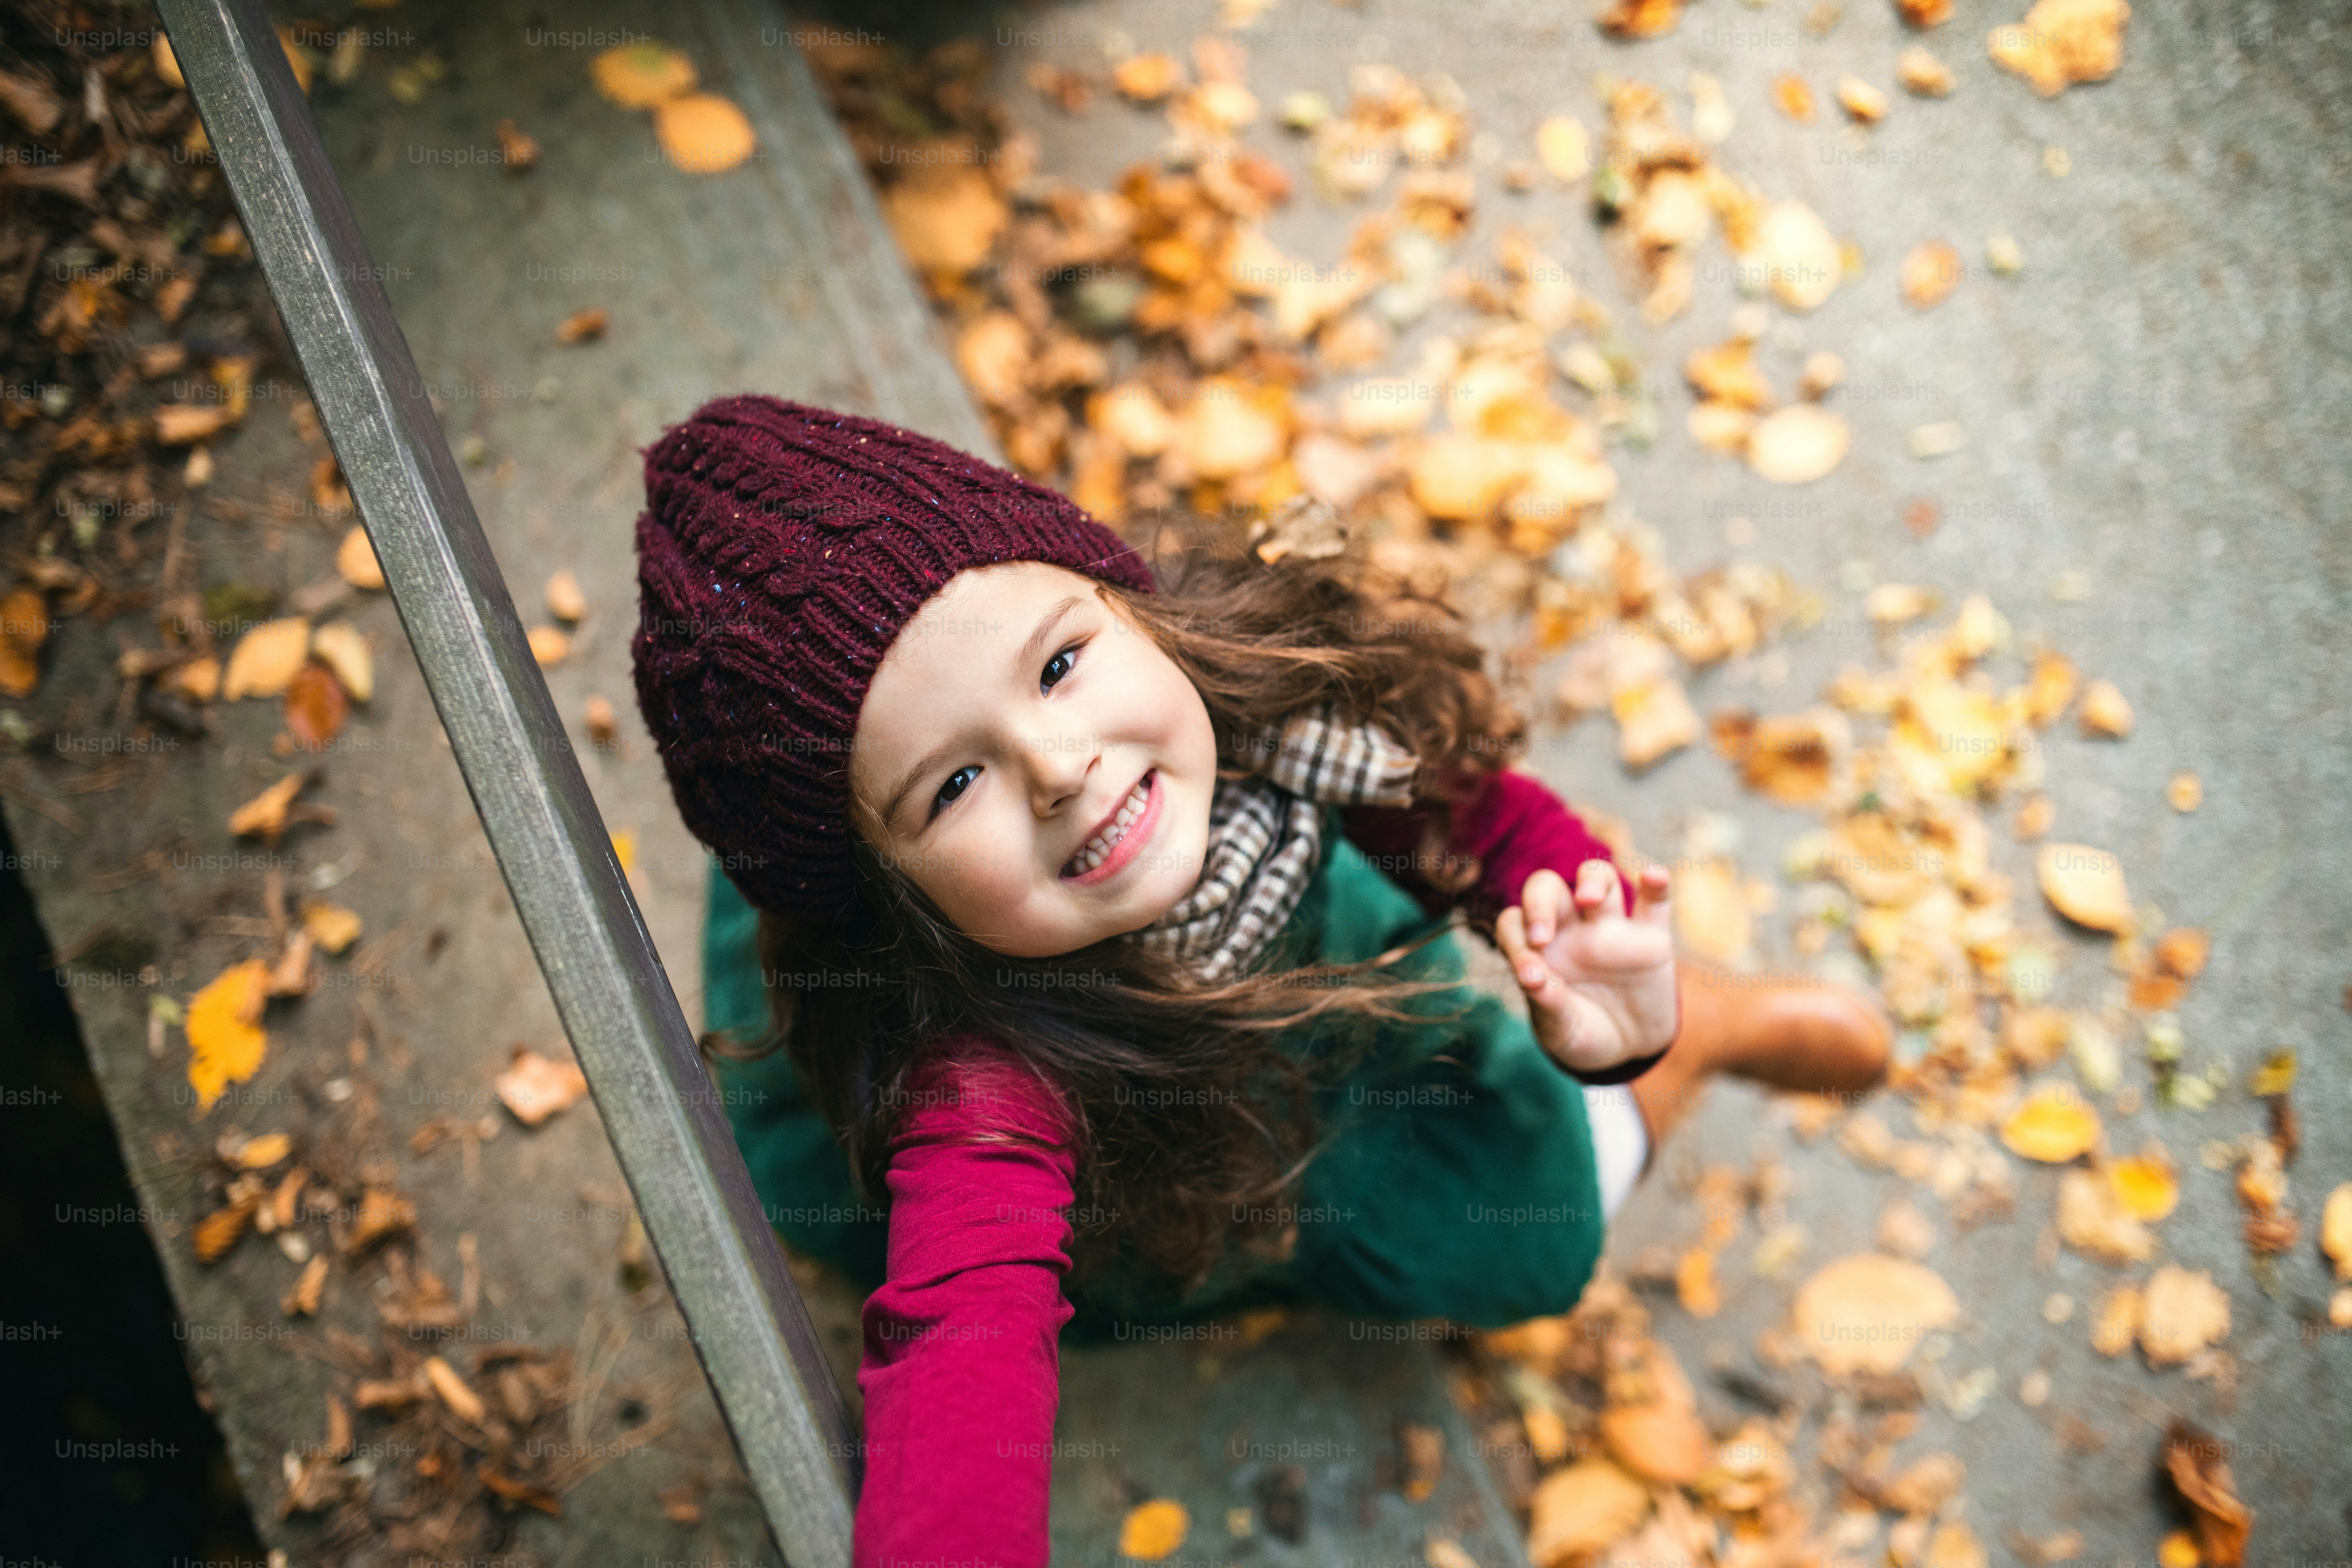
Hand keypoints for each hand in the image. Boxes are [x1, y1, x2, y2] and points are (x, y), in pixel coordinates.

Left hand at [1493, 860, 1676, 1075]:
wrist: (1629, 1050)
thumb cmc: (1584, 1034)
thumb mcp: (1561, 1029)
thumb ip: (1547, 1004)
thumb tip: (1530, 977)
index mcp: (1540, 949)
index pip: (1514, 922)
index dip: (1514, 938)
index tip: (1527, 971)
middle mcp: (1571, 929)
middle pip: (1548, 887)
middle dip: (1540, 901)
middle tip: (1542, 937)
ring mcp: (1612, 927)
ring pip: (1598, 878)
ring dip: (1592, 880)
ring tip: (1588, 900)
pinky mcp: (1652, 936)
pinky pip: (1656, 899)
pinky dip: (1657, 884)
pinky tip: (1652, 876)